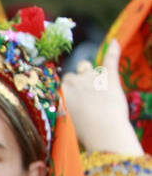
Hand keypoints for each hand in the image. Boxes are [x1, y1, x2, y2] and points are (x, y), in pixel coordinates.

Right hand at [63, 41, 141, 155]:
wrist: (103, 131)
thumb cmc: (83, 133)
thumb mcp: (64, 124)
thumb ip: (61, 111)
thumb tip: (61, 111)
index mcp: (59, 94)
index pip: (60, 86)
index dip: (67, 93)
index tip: (72, 101)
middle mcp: (72, 82)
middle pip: (71, 75)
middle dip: (77, 82)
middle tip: (85, 98)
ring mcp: (91, 77)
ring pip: (85, 66)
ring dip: (89, 72)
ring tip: (96, 84)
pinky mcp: (109, 76)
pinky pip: (110, 58)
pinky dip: (113, 50)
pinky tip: (115, 42)